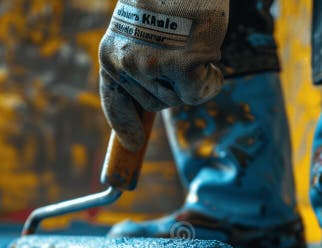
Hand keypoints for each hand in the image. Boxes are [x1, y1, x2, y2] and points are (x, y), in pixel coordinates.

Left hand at [99, 0, 229, 150]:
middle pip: (155, 103)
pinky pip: (198, 93)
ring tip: (194, 46)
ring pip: (177, 99)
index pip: (114, 101)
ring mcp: (151, 68)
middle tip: (183, 56)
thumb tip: (149, 105)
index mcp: (110, 54)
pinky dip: (211, 80)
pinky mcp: (180, 68)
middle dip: (173, 88)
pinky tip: (210, 55)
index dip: (124, 126)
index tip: (132, 144)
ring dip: (193, 79)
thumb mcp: (138, 30)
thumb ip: (138, 62)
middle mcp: (125, 64)